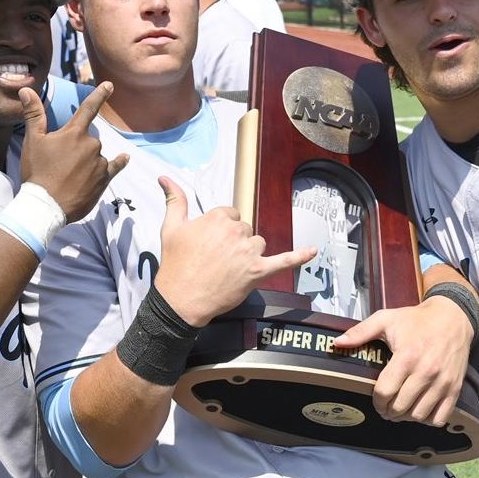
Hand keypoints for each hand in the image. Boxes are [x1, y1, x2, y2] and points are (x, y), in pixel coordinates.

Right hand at [17, 82, 128, 221]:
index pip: (88, 108)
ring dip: (87, 160)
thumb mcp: (33, 141)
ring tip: (69, 175)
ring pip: (96, 154)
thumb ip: (34, 114)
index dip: (99, 94)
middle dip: (77, 146)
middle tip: (60, 162)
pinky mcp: (104, 179)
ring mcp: (99, 162)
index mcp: (74, 133)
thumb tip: (26, 90)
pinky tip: (124, 158)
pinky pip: (114, 166)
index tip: (109, 85)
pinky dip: (118, 162)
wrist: (46, 206)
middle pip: (88, 138)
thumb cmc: (37, 172)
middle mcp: (91, 144)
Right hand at [152, 178, 315, 326]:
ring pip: (258, 243)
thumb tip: (166, 178)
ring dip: (248, 253)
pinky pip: (283, 261)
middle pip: (245, 229)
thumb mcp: (171, 228)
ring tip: (229, 268)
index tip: (211, 242)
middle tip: (216, 258)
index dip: (221, 229)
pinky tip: (312, 251)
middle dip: (234, 242)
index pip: (230, 215)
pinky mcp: (257, 272)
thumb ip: (174, 200)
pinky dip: (299, 257)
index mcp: (218, 218)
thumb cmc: (175, 264)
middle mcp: (236, 232)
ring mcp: (248, 252)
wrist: (181, 299)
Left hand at [334, 294, 475, 425]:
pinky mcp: (454, 388)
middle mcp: (426, 372)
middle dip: (388, 411)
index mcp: (407, 356)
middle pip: (400, 407)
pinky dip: (428, 419)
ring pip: (419, 415)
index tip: (376, 399)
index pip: (385, 392)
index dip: (376, 401)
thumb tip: (338, 343)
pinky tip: (420, 410)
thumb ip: (360, 332)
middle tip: (386, 408)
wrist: (453, 317)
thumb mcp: (386, 318)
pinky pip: (440, 417)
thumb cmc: (418, 320)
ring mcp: (442, 382)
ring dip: (406, 417)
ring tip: (401, 409)